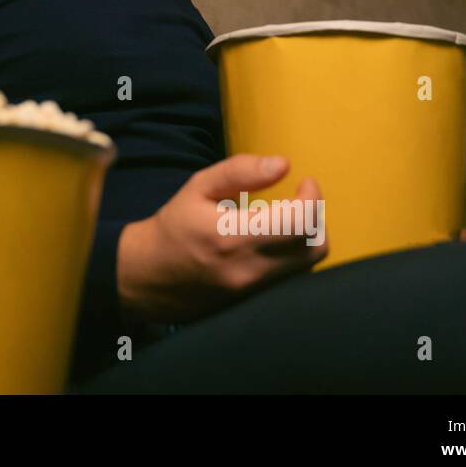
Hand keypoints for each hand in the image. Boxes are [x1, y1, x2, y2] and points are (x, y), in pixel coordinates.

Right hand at [117, 153, 327, 323]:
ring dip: (309, 238)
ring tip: (289, 219)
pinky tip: (278, 241)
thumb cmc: (175, 227)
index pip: (299, 221)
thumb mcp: (198, 188)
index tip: (304, 184)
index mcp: (234, 237)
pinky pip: (294, 278)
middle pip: (315, 246)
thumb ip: (240, 171)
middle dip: (316, 218)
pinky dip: (296, 255)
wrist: (149, 275)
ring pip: (309, 265)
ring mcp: (255, 292)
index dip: (313, 198)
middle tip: (300, 201)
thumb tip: (283, 164)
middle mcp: (250, 269)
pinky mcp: (257, 301)